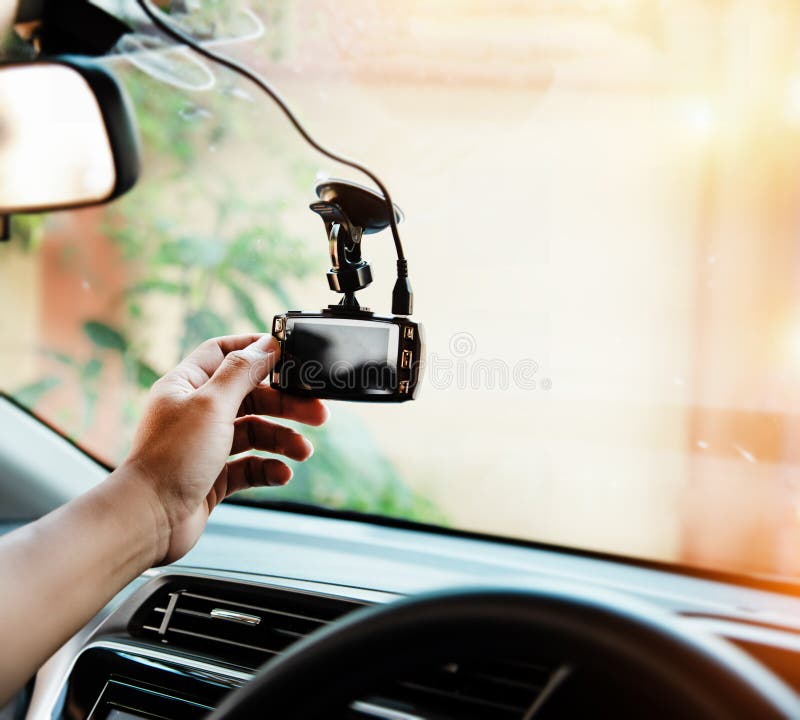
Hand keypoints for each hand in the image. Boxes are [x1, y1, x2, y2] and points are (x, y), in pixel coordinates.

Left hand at [119, 334, 327, 564]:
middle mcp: (196, 411)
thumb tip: (267, 344)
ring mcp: (205, 444)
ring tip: (304, 451)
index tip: (290, 354)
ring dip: (283, 439)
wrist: (148, 520)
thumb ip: (243, 371)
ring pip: (254, 432)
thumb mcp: (213, 404)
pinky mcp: (213, 475)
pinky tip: (282, 474)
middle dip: (286, 403)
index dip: (257, 349)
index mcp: (187, 384)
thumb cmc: (172, 458)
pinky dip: (268, 468)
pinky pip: (249, 465)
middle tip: (318, 411)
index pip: (225, 352)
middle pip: (251, 395)